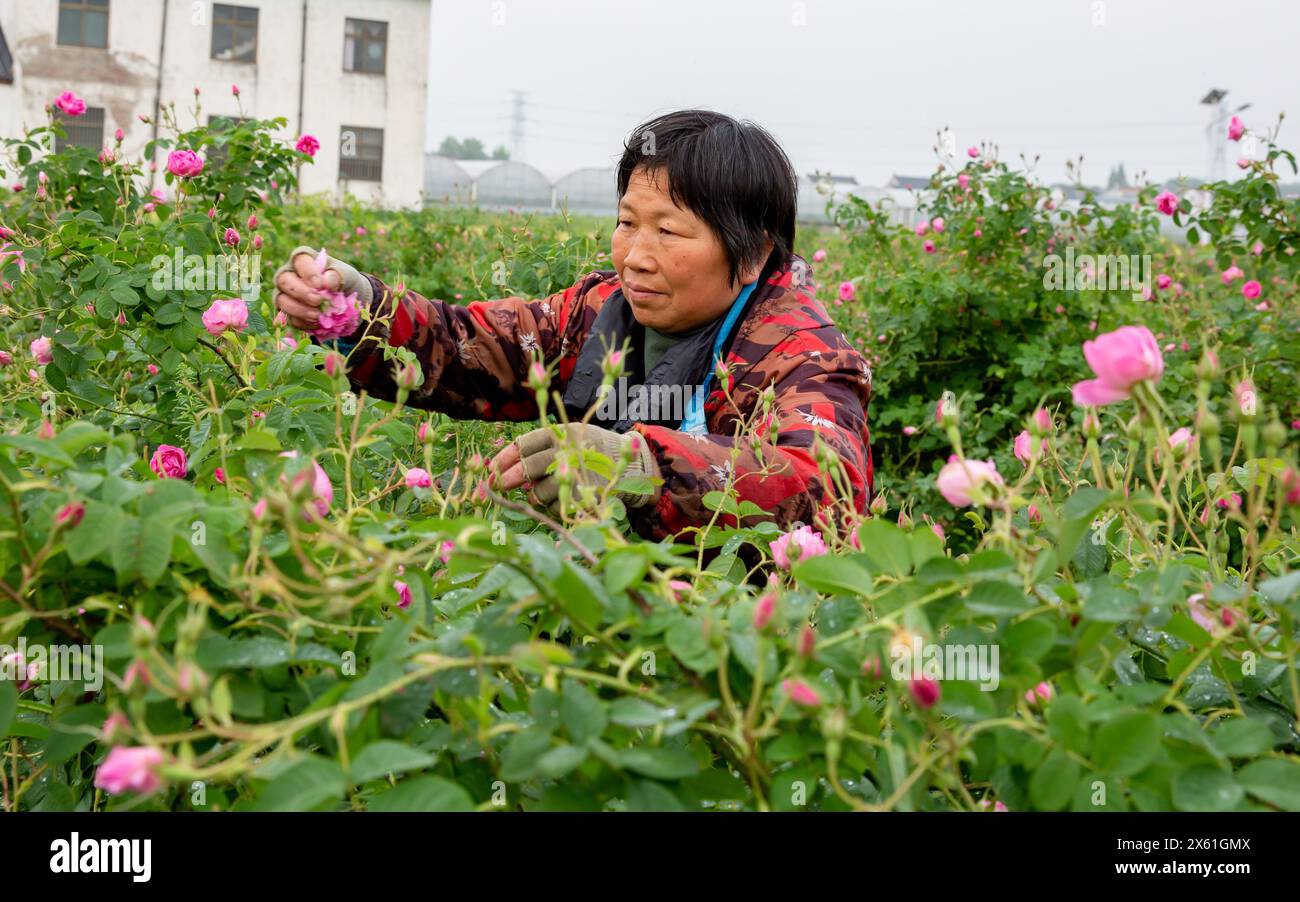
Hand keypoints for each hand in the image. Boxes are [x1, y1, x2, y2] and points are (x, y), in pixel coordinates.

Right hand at [273, 246, 370, 331]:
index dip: (308, 273)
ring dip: (300, 310)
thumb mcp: (347, 275)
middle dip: (301, 292)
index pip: (300, 260)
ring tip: (318, 315)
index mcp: (303, 260)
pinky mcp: (287, 312)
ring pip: (282, 301)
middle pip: (284, 280)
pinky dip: (303, 322)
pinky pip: (289, 318)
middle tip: (318, 301)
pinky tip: (317, 323)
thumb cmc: (342, 282)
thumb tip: (327, 282)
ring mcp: (285, 294)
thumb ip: (338, 275)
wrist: (345, 303)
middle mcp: (288, 274)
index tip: (320, 285)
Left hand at [489, 423, 659, 511]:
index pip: (527, 443)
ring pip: (540, 492)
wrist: (633, 465)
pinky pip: (555, 508)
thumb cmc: (591, 451)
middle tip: (497, 484)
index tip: (492, 467)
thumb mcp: (569, 438)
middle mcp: (571, 453)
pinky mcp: (585, 500)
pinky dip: (552, 506)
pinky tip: (561, 499)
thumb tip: (503, 467)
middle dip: (510, 477)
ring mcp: (579, 477)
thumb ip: (540, 449)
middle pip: (531, 467)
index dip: (505, 456)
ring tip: (540, 491)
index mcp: (564, 434)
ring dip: (534, 495)